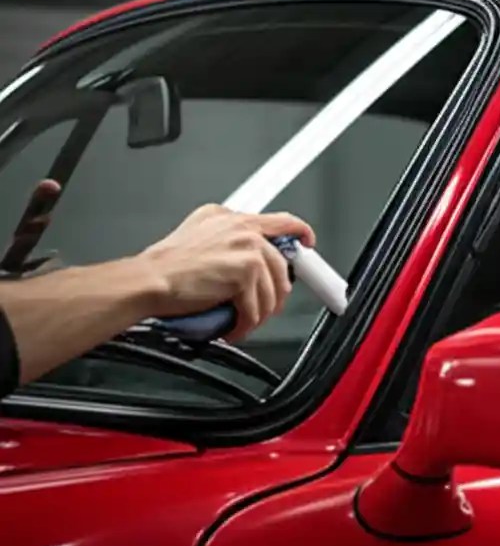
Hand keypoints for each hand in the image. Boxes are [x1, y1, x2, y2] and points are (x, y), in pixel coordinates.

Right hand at [133, 204, 315, 340]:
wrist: (147, 281)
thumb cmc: (163, 267)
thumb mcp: (197, 237)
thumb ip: (225, 240)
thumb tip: (248, 260)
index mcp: (229, 216)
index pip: (279, 221)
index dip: (299, 235)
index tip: (306, 246)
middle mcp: (241, 226)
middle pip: (281, 263)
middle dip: (277, 292)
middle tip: (266, 307)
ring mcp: (246, 247)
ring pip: (272, 289)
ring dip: (260, 313)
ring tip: (244, 322)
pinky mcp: (245, 270)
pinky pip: (257, 307)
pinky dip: (247, 324)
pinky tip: (234, 328)